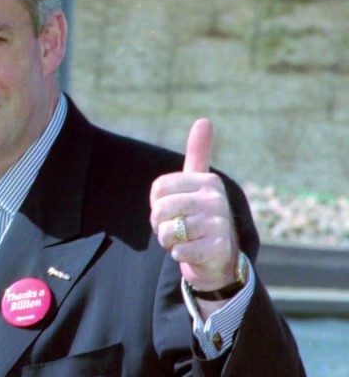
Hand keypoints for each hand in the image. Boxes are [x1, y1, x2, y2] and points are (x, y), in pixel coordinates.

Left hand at [149, 118, 238, 293]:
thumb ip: (198, 153)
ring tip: (185, 239)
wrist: (219, 256)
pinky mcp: (217, 247)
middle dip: (160, 224)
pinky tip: (191, 251)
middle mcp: (216, 199)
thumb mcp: (198, 183)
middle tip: (176, 228)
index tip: (171, 209)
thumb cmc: (200, 215)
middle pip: (160, 210)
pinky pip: (178, 250)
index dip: (156, 204)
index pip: (157, 189)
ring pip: (167, 231)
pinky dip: (178, 254)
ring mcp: (219, 224)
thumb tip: (204, 120)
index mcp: (208, 181)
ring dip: (169, 241)